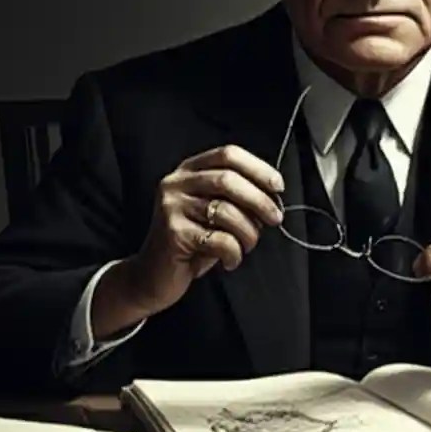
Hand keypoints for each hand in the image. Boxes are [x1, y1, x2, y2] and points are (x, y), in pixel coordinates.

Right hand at [93, 145, 284, 334]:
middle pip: (229, 180)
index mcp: (188, 171)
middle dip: (260, 201)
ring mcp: (172, 207)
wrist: (152, 276)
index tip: (278, 187)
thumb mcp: (211, 212)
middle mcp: (176, 183)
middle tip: (275, 219)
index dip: (258, 168)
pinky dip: (234, 253)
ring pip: (227, 212)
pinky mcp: (173, 233)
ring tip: (247, 246)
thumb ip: (235, 198)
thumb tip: (273, 198)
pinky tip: (230, 261)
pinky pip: (220, 239)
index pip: (228, 154)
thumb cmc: (191, 243)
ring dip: (249, 233)